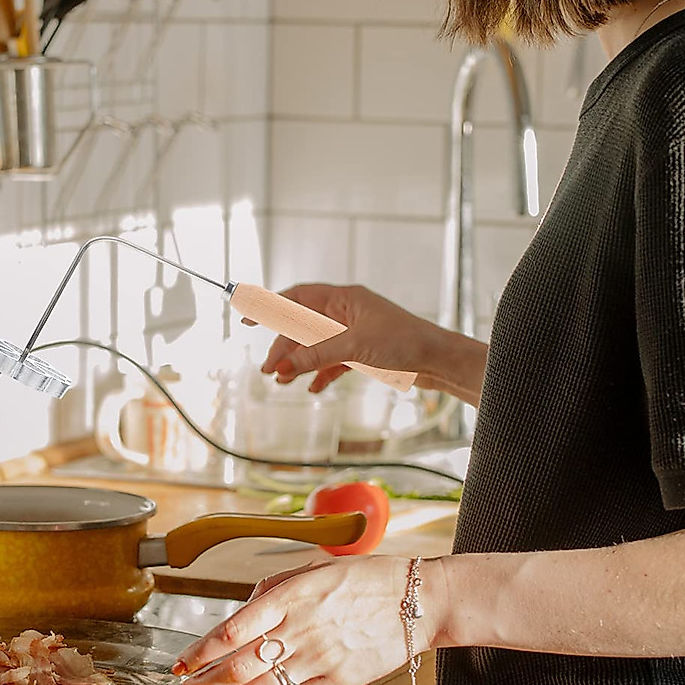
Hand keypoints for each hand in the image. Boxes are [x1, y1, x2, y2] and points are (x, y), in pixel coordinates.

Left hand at [172, 555, 440, 684]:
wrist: (415, 599)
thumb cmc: (364, 578)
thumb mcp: (311, 568)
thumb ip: (272, 590)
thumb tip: (241, 612)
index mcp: (290, 596)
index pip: (230, 630)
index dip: (199, 651)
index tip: (182, 662)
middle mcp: (300, 628)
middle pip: (239, 665)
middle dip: (205, 682)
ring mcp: (319, 658)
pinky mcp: (339, 682)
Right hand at [258, 284, 437, 393]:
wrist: (439, 361)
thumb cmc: (404, 342)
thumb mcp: (354, 348)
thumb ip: (315, 356)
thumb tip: (281, 366)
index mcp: (343, 298)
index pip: (297, 297)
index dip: (269, 305)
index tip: (246, 316)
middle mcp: (346, 312)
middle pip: (303, 326)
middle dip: (284, 347)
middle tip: (269, 369)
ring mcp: (354, 333)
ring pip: (316, 346)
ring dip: (299, 363)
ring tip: (282, 382)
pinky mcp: (363, 353)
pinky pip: (332, 361)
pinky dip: (320, 373)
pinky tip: (312, 388)